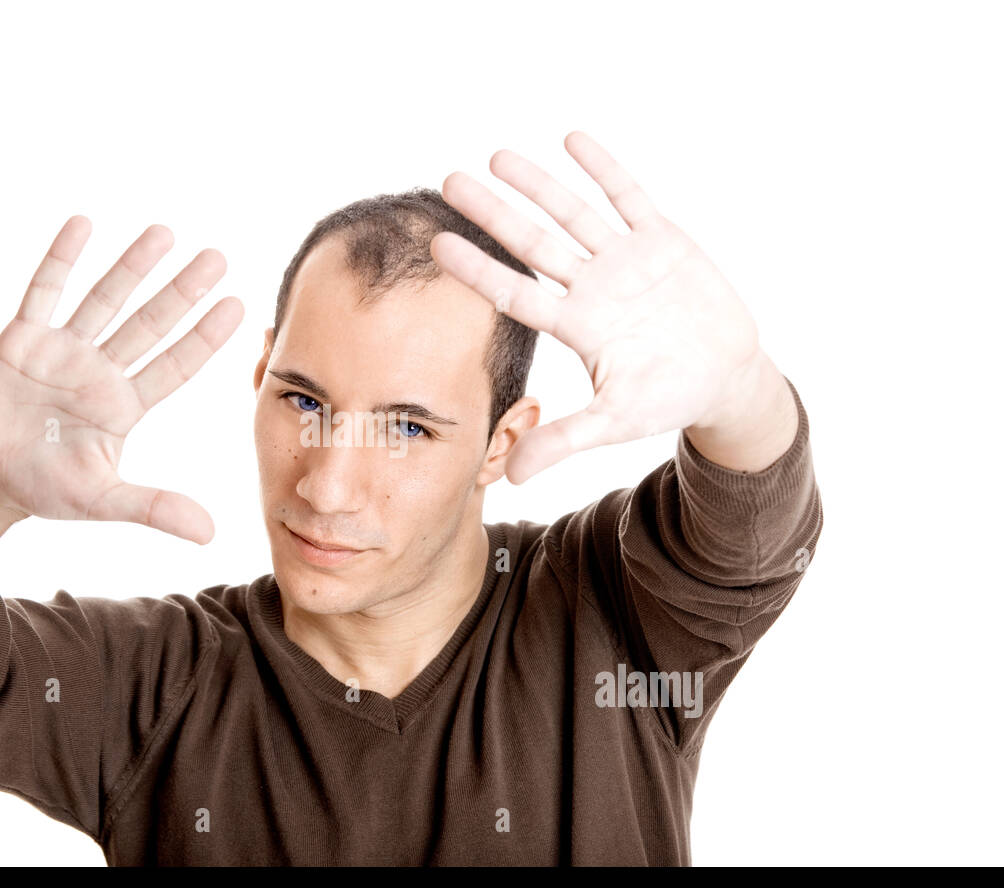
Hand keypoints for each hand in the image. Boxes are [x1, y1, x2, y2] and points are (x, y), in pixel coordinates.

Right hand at [0, 215, 242, 542]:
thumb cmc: (49, 487)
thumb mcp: (103, 500)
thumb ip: (153, 508)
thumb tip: (210, 534)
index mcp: (125, 404)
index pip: (175, 364)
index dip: (204, 338)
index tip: (239, 307)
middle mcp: (101, 369)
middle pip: (149, 323)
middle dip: (181, 292)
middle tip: (217, 258)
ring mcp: (63, 350)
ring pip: (105, 299)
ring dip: (132, 267)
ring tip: (165, 232)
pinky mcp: (22, 340)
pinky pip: (44, 292)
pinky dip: (61, 260)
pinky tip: (83, 225)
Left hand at [430, 131, 762, 483]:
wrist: (725, 376)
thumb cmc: (665, 399)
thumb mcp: (614, 423)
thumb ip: (565, 441)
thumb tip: (512, 476)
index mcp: (575, 325)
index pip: (515, 292)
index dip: (477, 270)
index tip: (435, 246)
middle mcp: (590, 286)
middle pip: (533, 243)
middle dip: (493, 214)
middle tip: (449, 181)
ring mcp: (624, 260)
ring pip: (573, 214)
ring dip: (538, 185)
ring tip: (498, 156)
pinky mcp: (662, 240)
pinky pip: (629, 198)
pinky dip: (605, 169)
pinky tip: (572, 138)